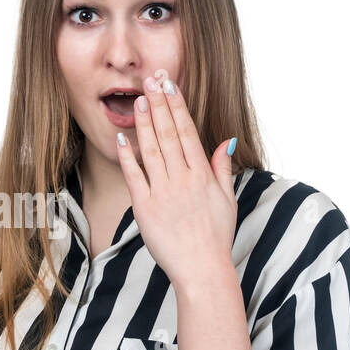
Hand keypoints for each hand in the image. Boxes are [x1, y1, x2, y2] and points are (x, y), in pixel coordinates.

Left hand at [115, 68, 239, 289]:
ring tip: (138, 99)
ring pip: (151, 150)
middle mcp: (183, 179)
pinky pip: (134, 176)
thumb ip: (222, 168)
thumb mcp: (227, 199)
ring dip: (144, 123)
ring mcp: (162, 192)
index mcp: (202, 175)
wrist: (202, 269)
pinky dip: (127, 157)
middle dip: (159, 104)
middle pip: (168, 134)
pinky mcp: (145, 208)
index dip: (177, 107)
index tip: (169, 85)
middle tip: (150, 80)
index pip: (187, 132)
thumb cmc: (216, 237)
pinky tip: (122, 138)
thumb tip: (225, 141)